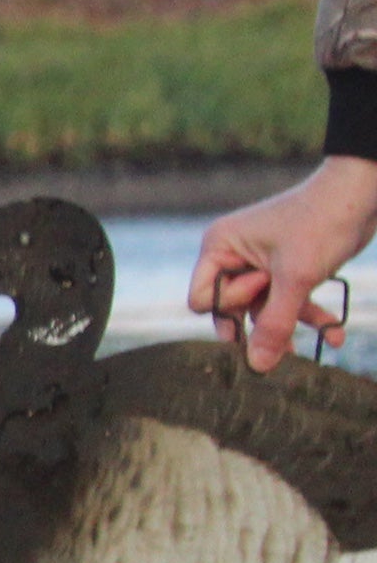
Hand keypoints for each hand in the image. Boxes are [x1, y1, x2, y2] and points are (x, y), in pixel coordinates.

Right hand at [188, 157, 376, 369]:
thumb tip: (257, 367)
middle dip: (260, 325)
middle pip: (231, 309)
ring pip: (262, 310)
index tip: (262, 286)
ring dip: (289, 326)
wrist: (362, 195)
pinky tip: (334, 334)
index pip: (202, 298)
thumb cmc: (321, 224)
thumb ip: (274, 324)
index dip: (229, 304)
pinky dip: (308, 316)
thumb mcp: (296, 278)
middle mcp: (233, 256)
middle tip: (285, 338)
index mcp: (219, 247)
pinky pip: (286, 302)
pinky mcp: (285, 270)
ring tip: (313, 347)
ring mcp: (259, 264)